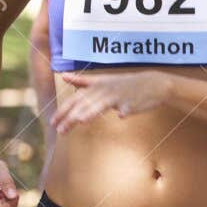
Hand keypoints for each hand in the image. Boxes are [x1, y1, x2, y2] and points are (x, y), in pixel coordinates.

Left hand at [51, 70, 170, 132]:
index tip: (53, 122)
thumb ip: (82, 80)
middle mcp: (105, 91)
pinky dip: (125, 111)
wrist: (153, 85)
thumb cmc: (126, 85)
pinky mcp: (133, 103)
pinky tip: (122, 116)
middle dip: (71, 117)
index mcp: (96, 86)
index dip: (63, 110)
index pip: (75, 99)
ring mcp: (120, 97)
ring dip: (92, 112)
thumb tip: (63, 76)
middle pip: (85, 104)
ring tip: (81, 120)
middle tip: (60, 130)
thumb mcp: (104, 80)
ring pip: (103, 104)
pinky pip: (129, 108)